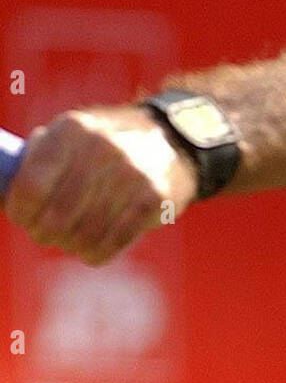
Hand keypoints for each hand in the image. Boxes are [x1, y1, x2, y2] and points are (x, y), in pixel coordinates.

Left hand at [2, 106, 199, 265]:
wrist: (172, 141)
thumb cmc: (105, 145)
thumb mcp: (72, 135)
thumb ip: (37, 159)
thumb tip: (4, 194)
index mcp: (74, 129)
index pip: (30, 187)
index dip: (18, 211)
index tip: (21, 217)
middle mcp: (103, 148)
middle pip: (54, 219)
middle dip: (43, 232)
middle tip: (46, 232)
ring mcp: (132, 174)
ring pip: (80, 238)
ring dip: (70, 244)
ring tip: (72, 236)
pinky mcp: (153, 200)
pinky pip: (108, 246)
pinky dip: (94, 253)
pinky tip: (94, 244)